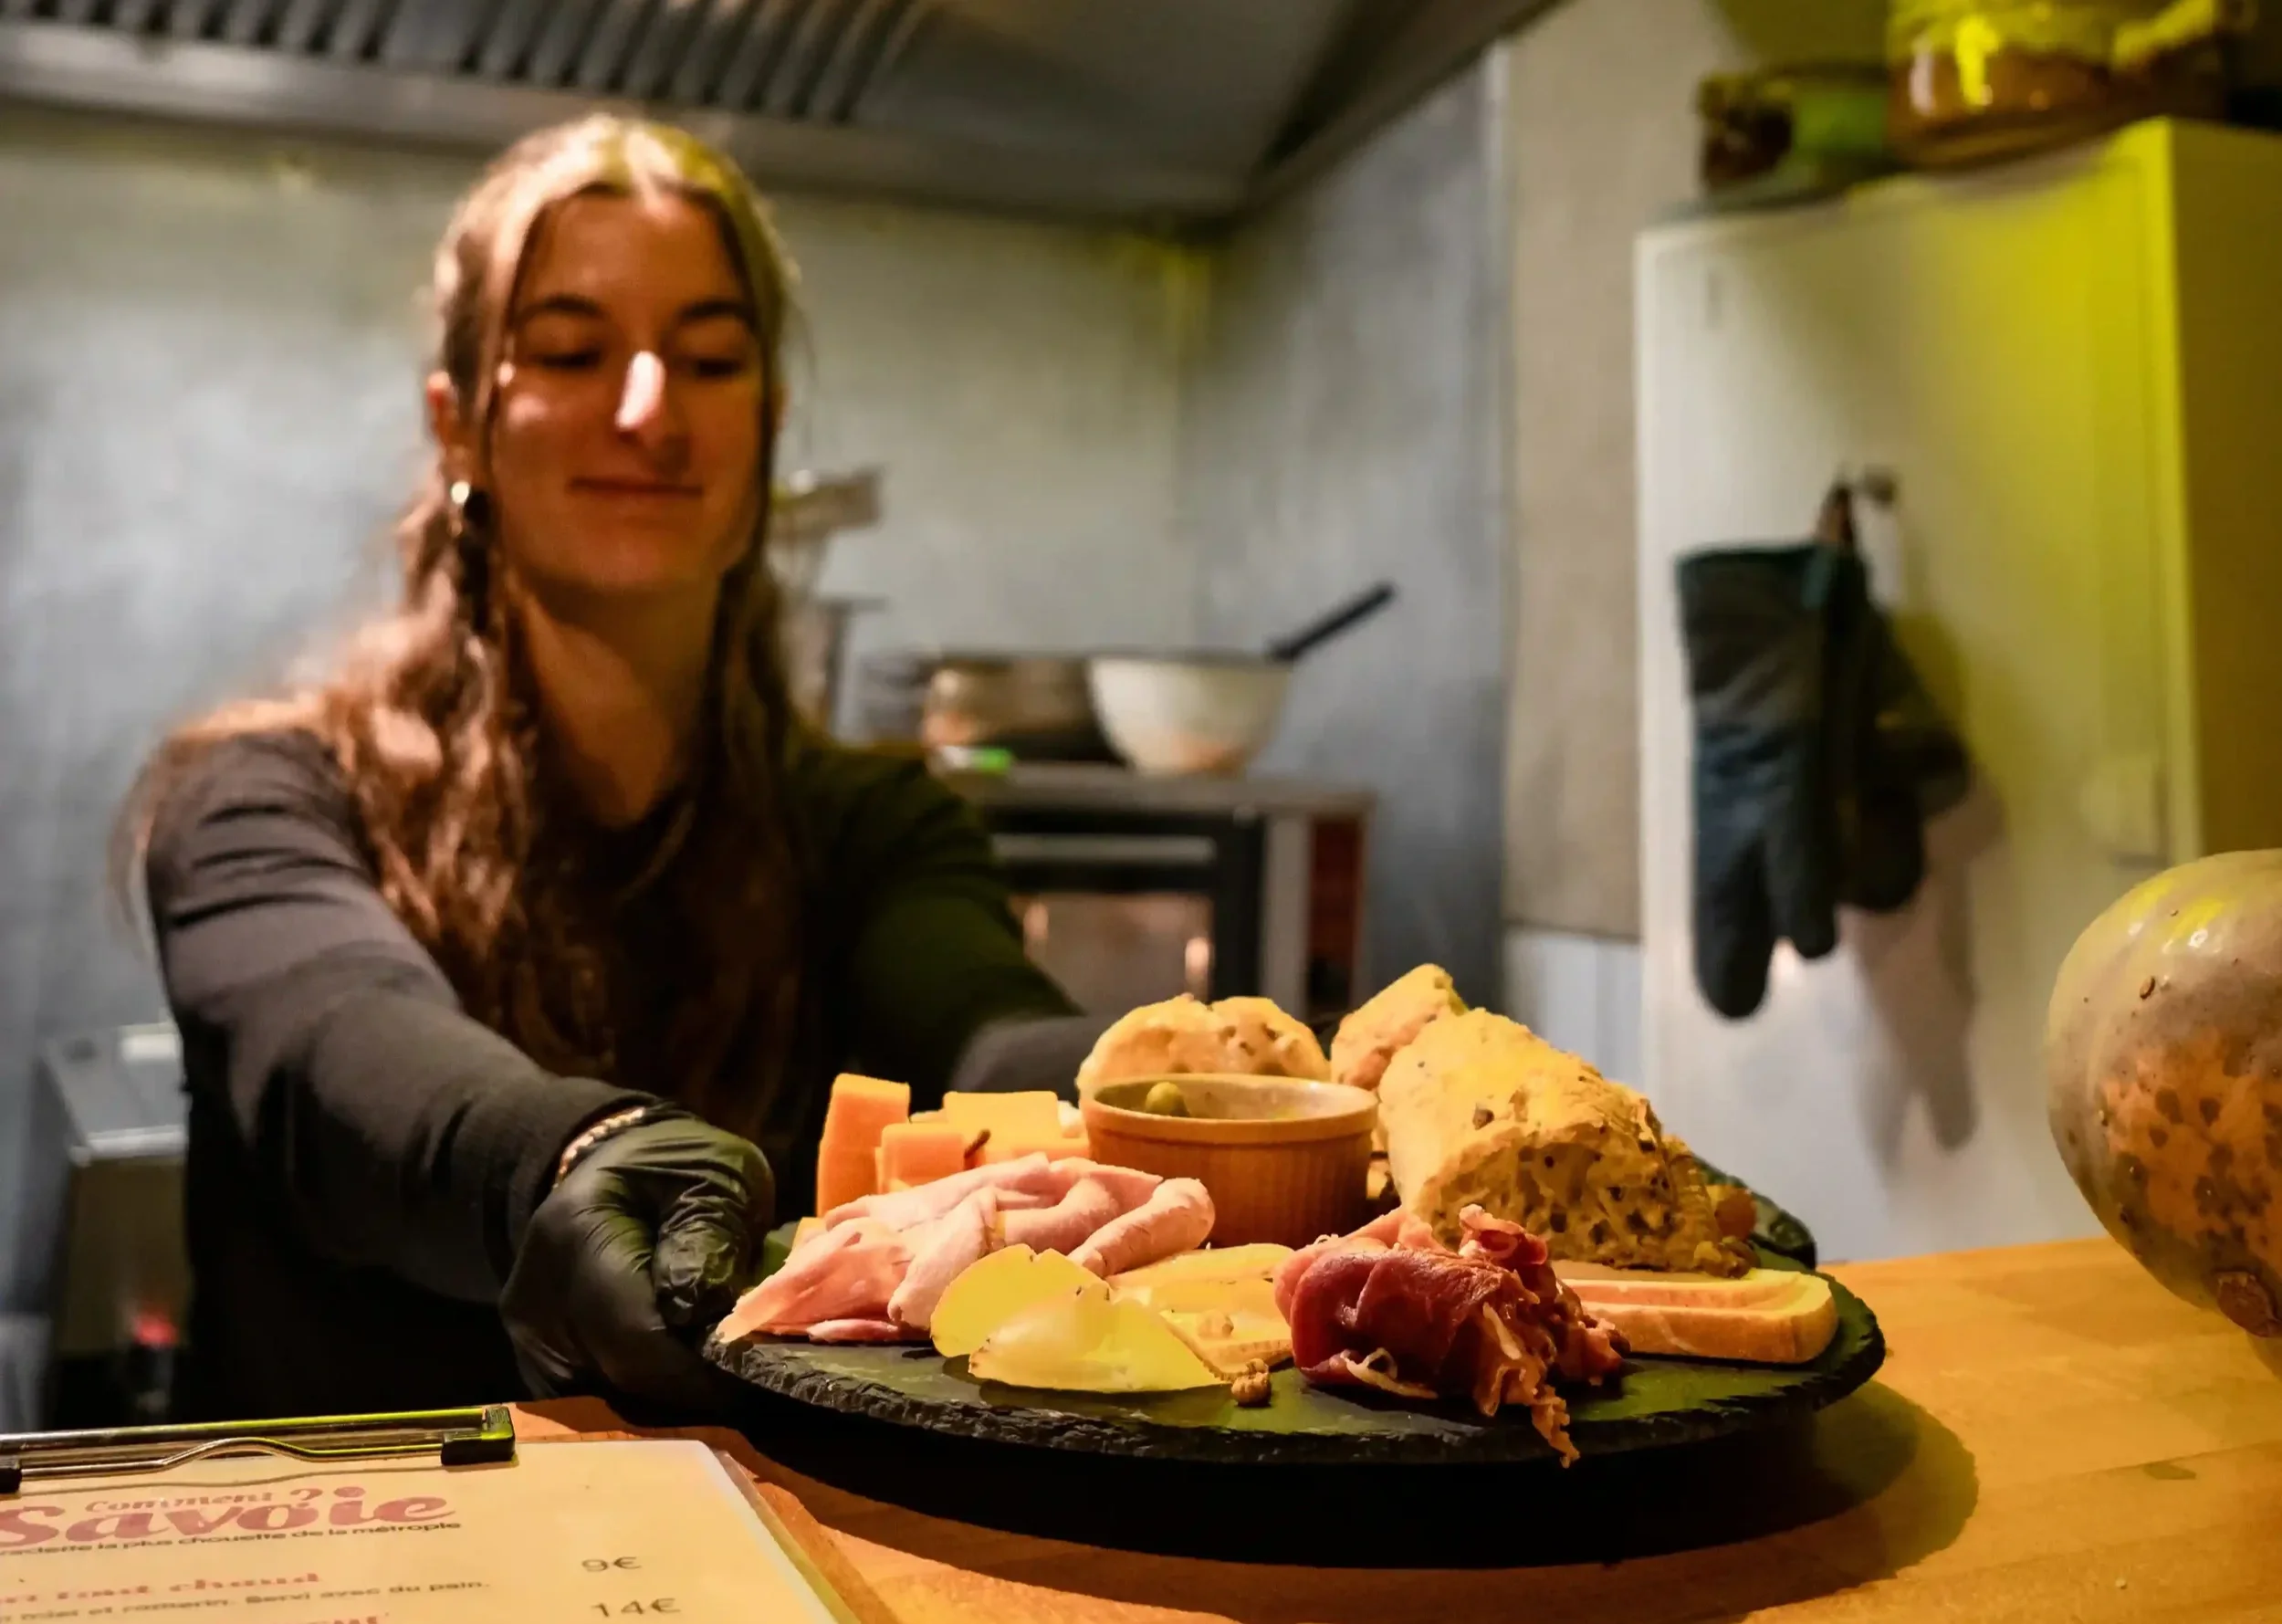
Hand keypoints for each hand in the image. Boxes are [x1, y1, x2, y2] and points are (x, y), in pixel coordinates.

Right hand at [501, 1110, 773, 1411]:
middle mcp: (534, 1294)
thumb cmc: (677, 1166)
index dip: (698, 1367)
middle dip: (692, 1388)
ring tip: (723, 1375)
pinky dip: (644, 1395)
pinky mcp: (536, 1359)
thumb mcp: (714, 1179)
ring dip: (670, 1397)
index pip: (635, 1331)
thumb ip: (711, 1238)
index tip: (755, 1377)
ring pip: (605, 1398)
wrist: (613, 1166)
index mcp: (575, 1232)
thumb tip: (705, 1315)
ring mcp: (528, 1334)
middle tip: (752, 1386)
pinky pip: (595, 1398)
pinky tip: (683, 1373)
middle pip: (617, 1375)